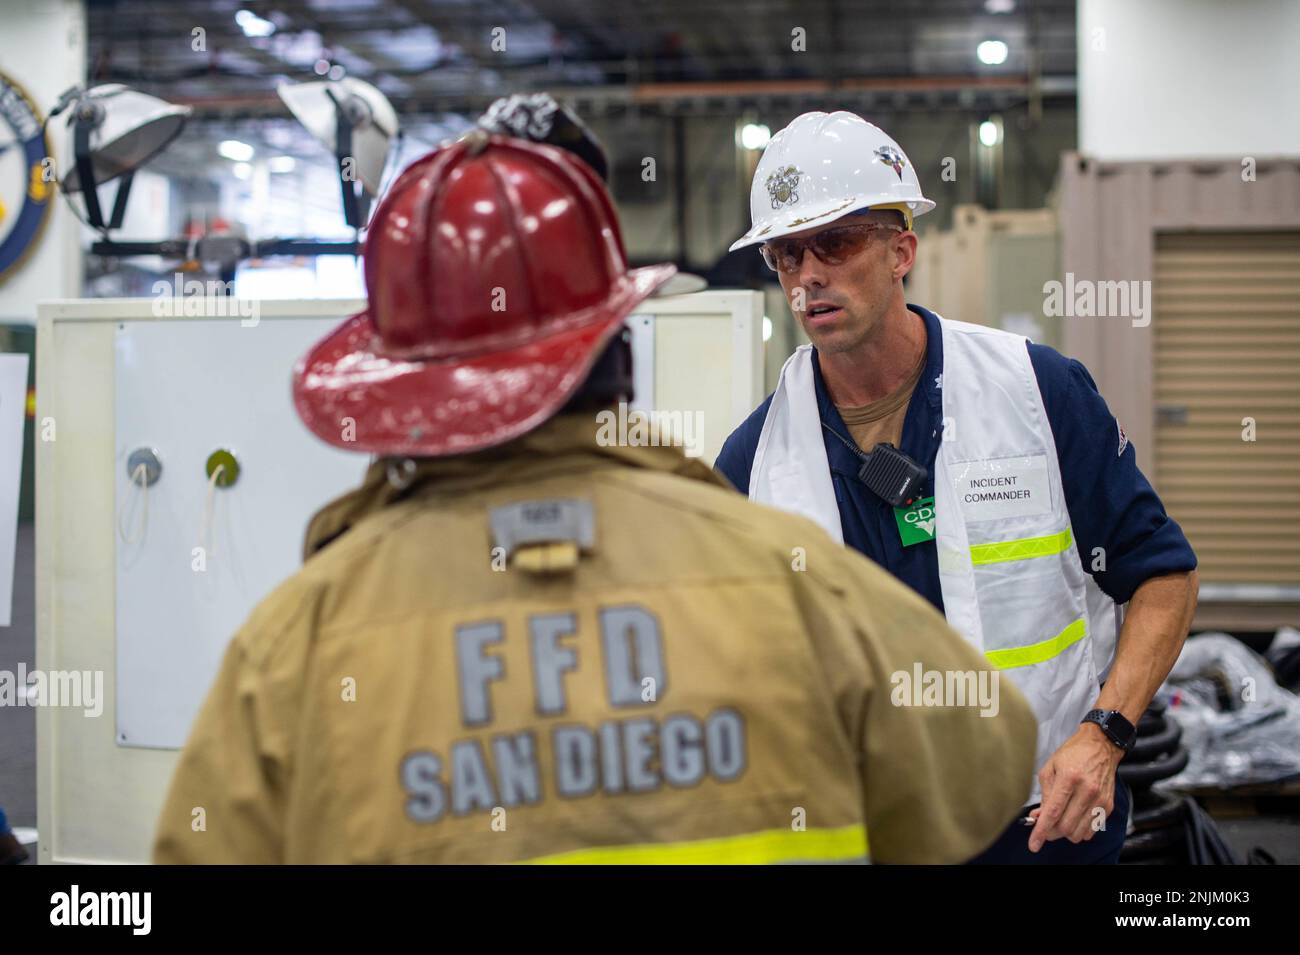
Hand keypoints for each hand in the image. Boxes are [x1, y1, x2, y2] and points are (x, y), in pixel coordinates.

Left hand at [1026, 723, 1122, 851]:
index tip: (1033, 844)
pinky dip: (1079, 830)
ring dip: (1065, 832)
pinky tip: (1074, 818)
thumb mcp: (1050, 767)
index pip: (1053, 812)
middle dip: (1051, 832)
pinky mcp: (1108, 805)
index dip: (1041, 831)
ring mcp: (1100, 799)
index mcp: (1069, 777)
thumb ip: (1044, 794)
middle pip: (1065, 827)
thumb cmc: (1072, 754)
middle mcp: (1087, 790)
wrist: (1100, 746)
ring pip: (1078, 833)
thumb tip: (1038, 816)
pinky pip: (1091, 830)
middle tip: (1045, 826)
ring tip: (1059, 820)